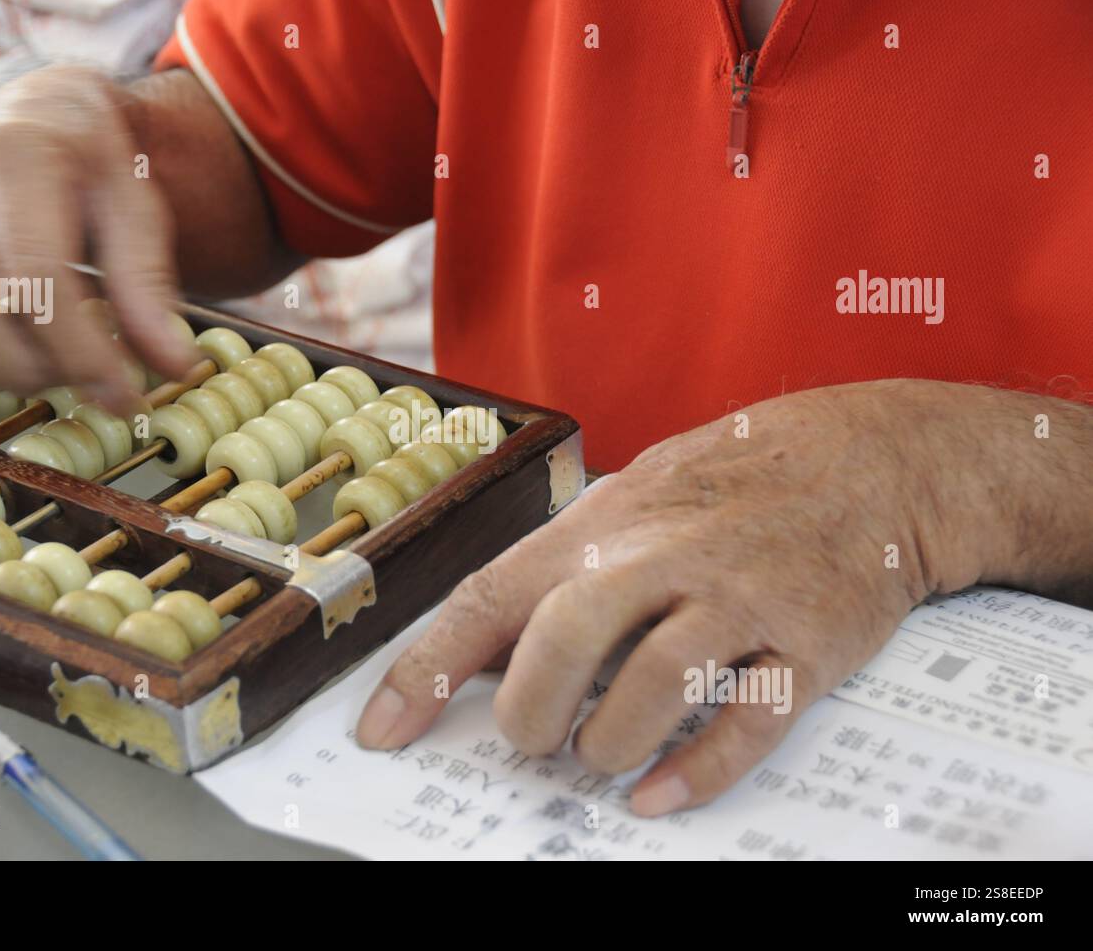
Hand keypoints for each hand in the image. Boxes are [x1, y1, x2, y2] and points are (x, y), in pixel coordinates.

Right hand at [0, 65, 196, 407]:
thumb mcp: (136, 204)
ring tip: (50, 360)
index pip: (34, 274)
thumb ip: (149, 283)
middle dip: (34, 369)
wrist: (29, 121)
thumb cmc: (90, 168)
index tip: (126, 396)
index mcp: (9, 156)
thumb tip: (176, 366)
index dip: (82, 351)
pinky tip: (5, 362)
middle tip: (84, 370)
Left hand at [357, 379, 1047, 815]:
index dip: (428, 669)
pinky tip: (659, 795)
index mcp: (606, 522)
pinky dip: (699, 770)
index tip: (382, 731)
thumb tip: (486, 650)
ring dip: (608, 740)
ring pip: (655, 680)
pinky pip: (749, 718)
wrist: (871, 458)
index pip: (493, 596)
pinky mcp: (808, 641)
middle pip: (567, 635)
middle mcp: (665, 555)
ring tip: (597, 757)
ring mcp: (739, 596)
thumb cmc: (733, 482)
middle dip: (529, 709)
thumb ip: (564, 568)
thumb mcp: (633, 498)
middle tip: (529, 741)